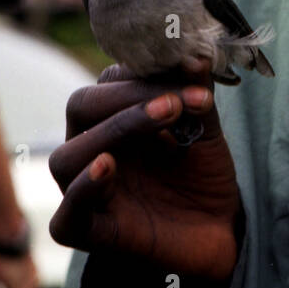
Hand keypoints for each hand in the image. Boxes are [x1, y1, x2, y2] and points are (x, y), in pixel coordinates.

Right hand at [48, 59, 241, 282]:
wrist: (221, 228)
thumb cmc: (203, 172)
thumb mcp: (205, 128)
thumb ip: (196, 94)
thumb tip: (196, 55)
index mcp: (112, 117)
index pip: (111, 80)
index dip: (148, 72)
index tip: (193, 74)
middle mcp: (92, 148)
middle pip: (82, 108)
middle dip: (129, 97)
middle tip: (176, 101)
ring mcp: (88, 190)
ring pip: (67, 157)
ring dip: (113, 131)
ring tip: (161, 118)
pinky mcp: (91, 233)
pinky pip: (67, 216)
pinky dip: (83, 190)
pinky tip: (107, 168)